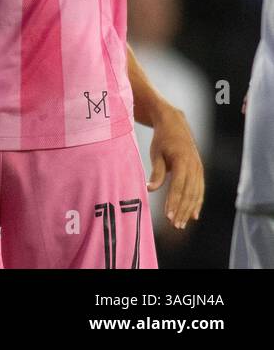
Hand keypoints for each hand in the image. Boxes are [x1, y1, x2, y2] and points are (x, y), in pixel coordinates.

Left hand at [146, 105, 204, 229]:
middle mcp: (194, 167)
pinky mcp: (200, 171)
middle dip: (181, 210)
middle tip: (174, 225)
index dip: (174, 202)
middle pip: (189, 193)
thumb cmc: (162, 139)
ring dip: (189, 210)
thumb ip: (156, 172)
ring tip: (181, 224)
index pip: (179, 186)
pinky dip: (197, 203)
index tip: (168, 216)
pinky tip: (193, 215)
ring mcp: (199, 169)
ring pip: (196, 194)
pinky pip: (200, 190)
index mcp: (183, 161)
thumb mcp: (156, 153)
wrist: (175, 124)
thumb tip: (150, 189)